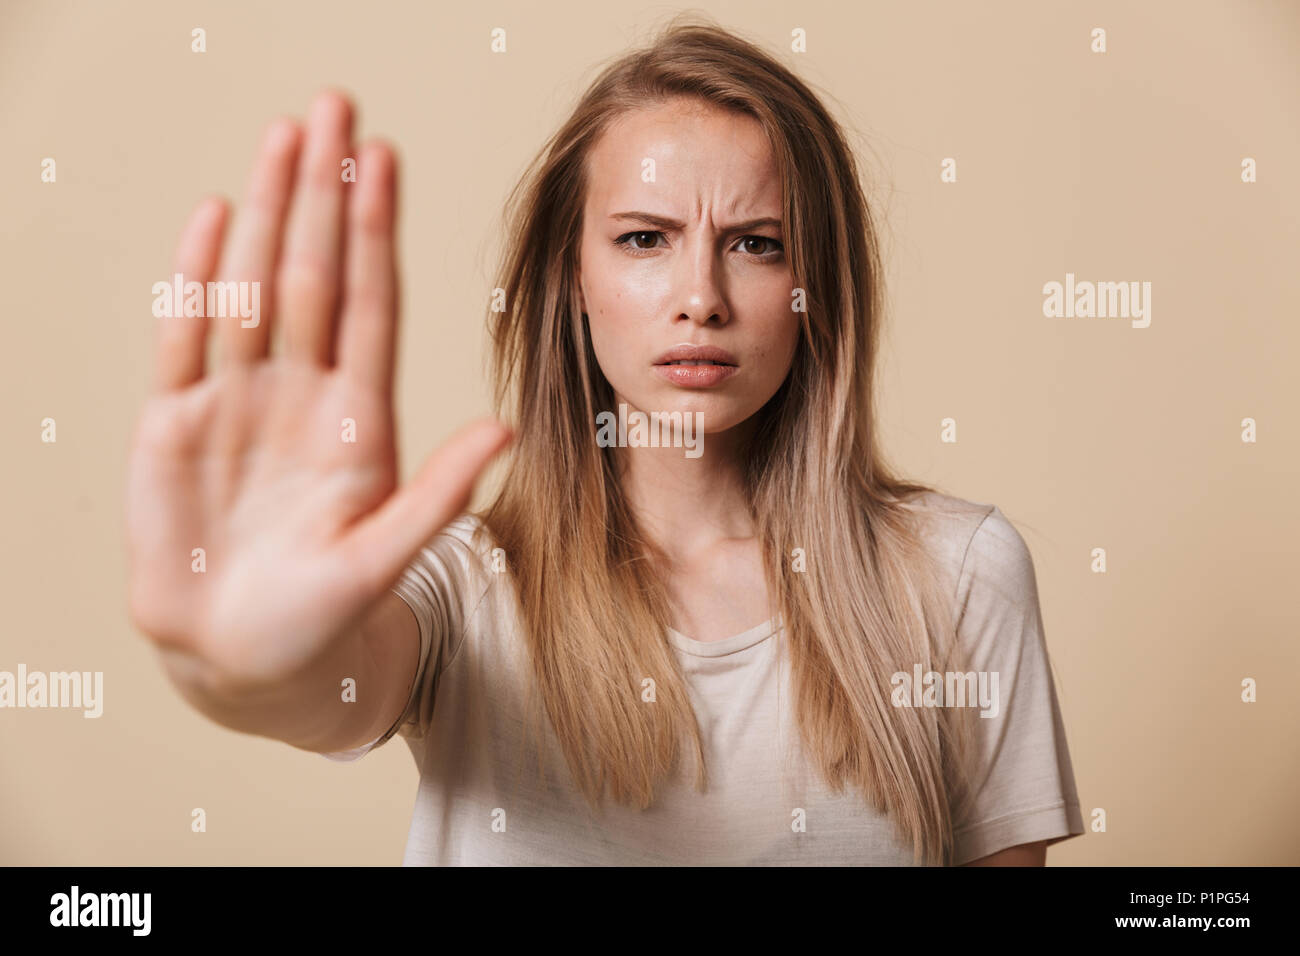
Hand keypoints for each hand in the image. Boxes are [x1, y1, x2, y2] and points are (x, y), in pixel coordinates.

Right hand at [125, 91, 510, 694]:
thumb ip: (437, 491)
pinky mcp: (175, 423)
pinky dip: (198, 278)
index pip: (371, 304)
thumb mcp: (383, 556)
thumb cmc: (320, 617)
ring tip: (284, 137)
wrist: (241, 659)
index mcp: (358, 419)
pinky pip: (187, 336)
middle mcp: (302, 394)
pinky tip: (217, 217)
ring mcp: (238, 401)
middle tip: (334, 106)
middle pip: (315, 272)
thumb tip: (505, 430)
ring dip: (267, 213)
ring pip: (255, 286)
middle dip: (323, 192)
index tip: (383, 161)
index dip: (376, 233)